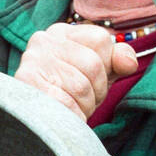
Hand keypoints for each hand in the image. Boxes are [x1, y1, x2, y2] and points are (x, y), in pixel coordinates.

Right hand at [14, 23, 138, 120]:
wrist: (32, 123)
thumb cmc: (67, 94)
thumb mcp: (96, 74)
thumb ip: (116, 61)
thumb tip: (128, 63)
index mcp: (61, 32)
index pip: (100, 39)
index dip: (106, 66)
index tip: (91, 79)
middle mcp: (43, 40)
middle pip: (93, 64)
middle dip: (96, 90)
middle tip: (82, 99)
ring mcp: (32, 62)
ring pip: (81, 87)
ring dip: (84, 106)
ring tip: (71, 107)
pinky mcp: (26, 85)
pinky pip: (67, 104)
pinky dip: (73, 117)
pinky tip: (64, 117)